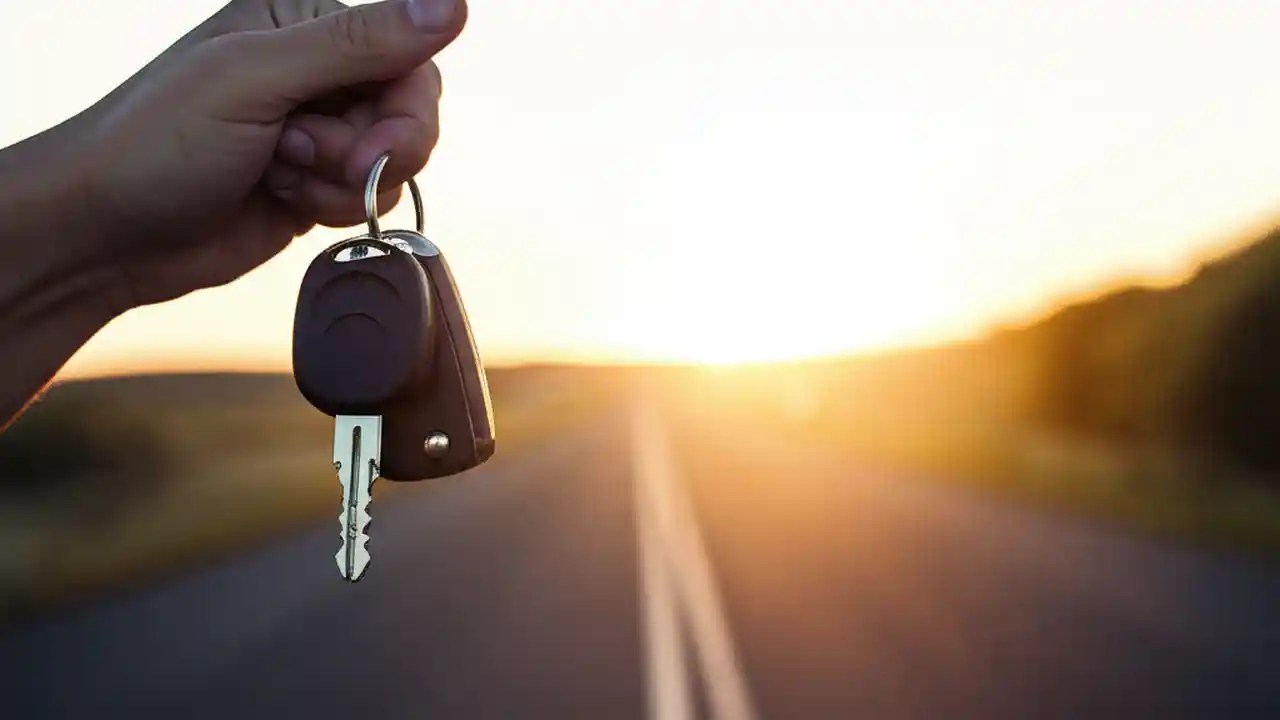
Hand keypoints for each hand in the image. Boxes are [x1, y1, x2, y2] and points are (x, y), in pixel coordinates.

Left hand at [73, 0, 465, 306]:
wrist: (109, 233)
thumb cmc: (160, 143)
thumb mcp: (259, 80)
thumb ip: (359, 44)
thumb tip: (451, 2)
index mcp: (303, 20)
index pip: (409, 57)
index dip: (405, 112)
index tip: (373, 153)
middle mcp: (319, 68)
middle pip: (411, 110)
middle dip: (371, 151)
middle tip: (309, 162)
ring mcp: (319, 128)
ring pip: (395, 161)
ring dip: (341, 183)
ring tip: (277, 175)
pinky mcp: (317, 180)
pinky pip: (370, 196)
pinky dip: (334, 206)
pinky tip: (280, 196)